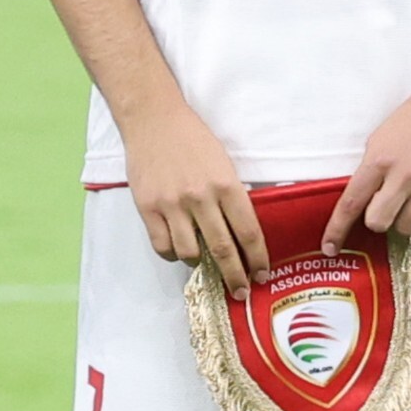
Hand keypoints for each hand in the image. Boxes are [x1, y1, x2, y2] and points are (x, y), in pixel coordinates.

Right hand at [122, 105, 263, 292]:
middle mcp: (200, 197)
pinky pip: (162, 246)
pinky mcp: (148, 208)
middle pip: (223, 249)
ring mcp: (172, 204)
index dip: (258, 258)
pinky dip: (172, 253)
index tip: (262, 274)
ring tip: (203, 260)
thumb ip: (231, 196)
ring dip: (200, 263)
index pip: (248, 232)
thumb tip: (239, 232)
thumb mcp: (223, 163)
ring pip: (190, 253)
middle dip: (236, 276)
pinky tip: (178, 248)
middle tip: (241, 291)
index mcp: (225, 184)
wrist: (153, 119)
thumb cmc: (191, 138)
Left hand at [323, 80, 410, 249]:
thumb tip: (360, 204)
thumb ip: (370, 172)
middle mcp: (404, 175)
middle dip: (377, 220)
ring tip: (409, 199)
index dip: (337, 229)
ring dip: (402, 220)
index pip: (351, 203)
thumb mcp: (379, 140)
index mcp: (379, 160)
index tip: (329, 247)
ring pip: (406, 227)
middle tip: (384, 206)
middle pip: (378, 223)